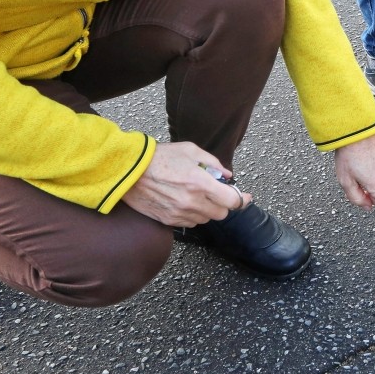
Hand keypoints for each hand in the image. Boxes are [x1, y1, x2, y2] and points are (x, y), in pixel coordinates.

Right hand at [121, 141, 250, 227]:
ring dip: (207, 209)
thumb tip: (227, 175)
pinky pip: (190, 223)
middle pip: (221, 213)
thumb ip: (213, 163)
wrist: (128, 171)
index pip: (232, 201)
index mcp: (200, 183)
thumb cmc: (160, 157)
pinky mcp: (168, 220)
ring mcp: (179, 213)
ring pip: (205, 219)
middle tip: (215, 191)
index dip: (243, 200)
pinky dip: (193, 214)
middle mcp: (192, 202)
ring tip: (195, 194)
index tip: (246, 197)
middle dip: (222, 203)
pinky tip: (184, 200)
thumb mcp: (190, 150)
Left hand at [334, 135, 374, 243]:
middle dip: (368, 193)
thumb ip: (356, 198)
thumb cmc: (348, 155)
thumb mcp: (344, 181)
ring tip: (356, 165)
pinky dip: (372, 170)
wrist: (356, 128)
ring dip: (369, 180)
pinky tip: (362, 158)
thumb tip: (368, 206)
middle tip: (353, 178)